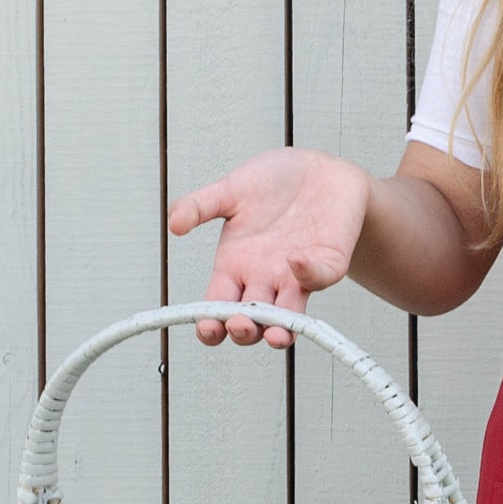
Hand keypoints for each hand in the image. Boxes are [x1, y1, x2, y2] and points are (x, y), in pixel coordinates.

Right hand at [167, 147, 373, 347]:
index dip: (211, 324)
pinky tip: (295, 262)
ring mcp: (297, 274)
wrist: (318, 169)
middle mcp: (265, 277)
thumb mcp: (229, 190)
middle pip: (252, 320)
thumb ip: (199, 206)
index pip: (218, 306)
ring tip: (273, 333)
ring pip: (288, 316)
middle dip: (245, 330)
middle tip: (239, 325)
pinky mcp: (328, 261)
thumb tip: (174, 225)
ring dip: (280, 328)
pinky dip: (310, 275)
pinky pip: (321, 278)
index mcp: (235, 265)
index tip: (207, 327)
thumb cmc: (274, 182)